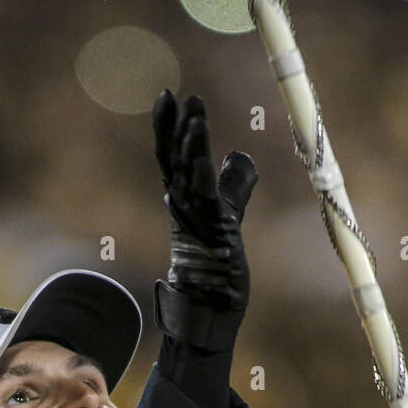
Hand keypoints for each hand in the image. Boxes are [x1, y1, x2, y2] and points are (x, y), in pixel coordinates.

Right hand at [152, 89, 256, 319]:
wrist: (211, 312)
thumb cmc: (218, 270)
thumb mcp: (227, 218)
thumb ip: (233, 187)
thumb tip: (240, 156)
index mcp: (183, 203)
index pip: (172, 157)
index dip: (169, 127)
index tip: (167, 97)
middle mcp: (183, 209)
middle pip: (173, 160)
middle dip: (173, 126)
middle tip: (170, 95)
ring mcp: (195, 222)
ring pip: (187, 176)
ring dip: (190, 144)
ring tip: (193, 113)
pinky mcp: (211, 235)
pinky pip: (205, 199)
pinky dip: (202, 175)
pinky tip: (203, 155)